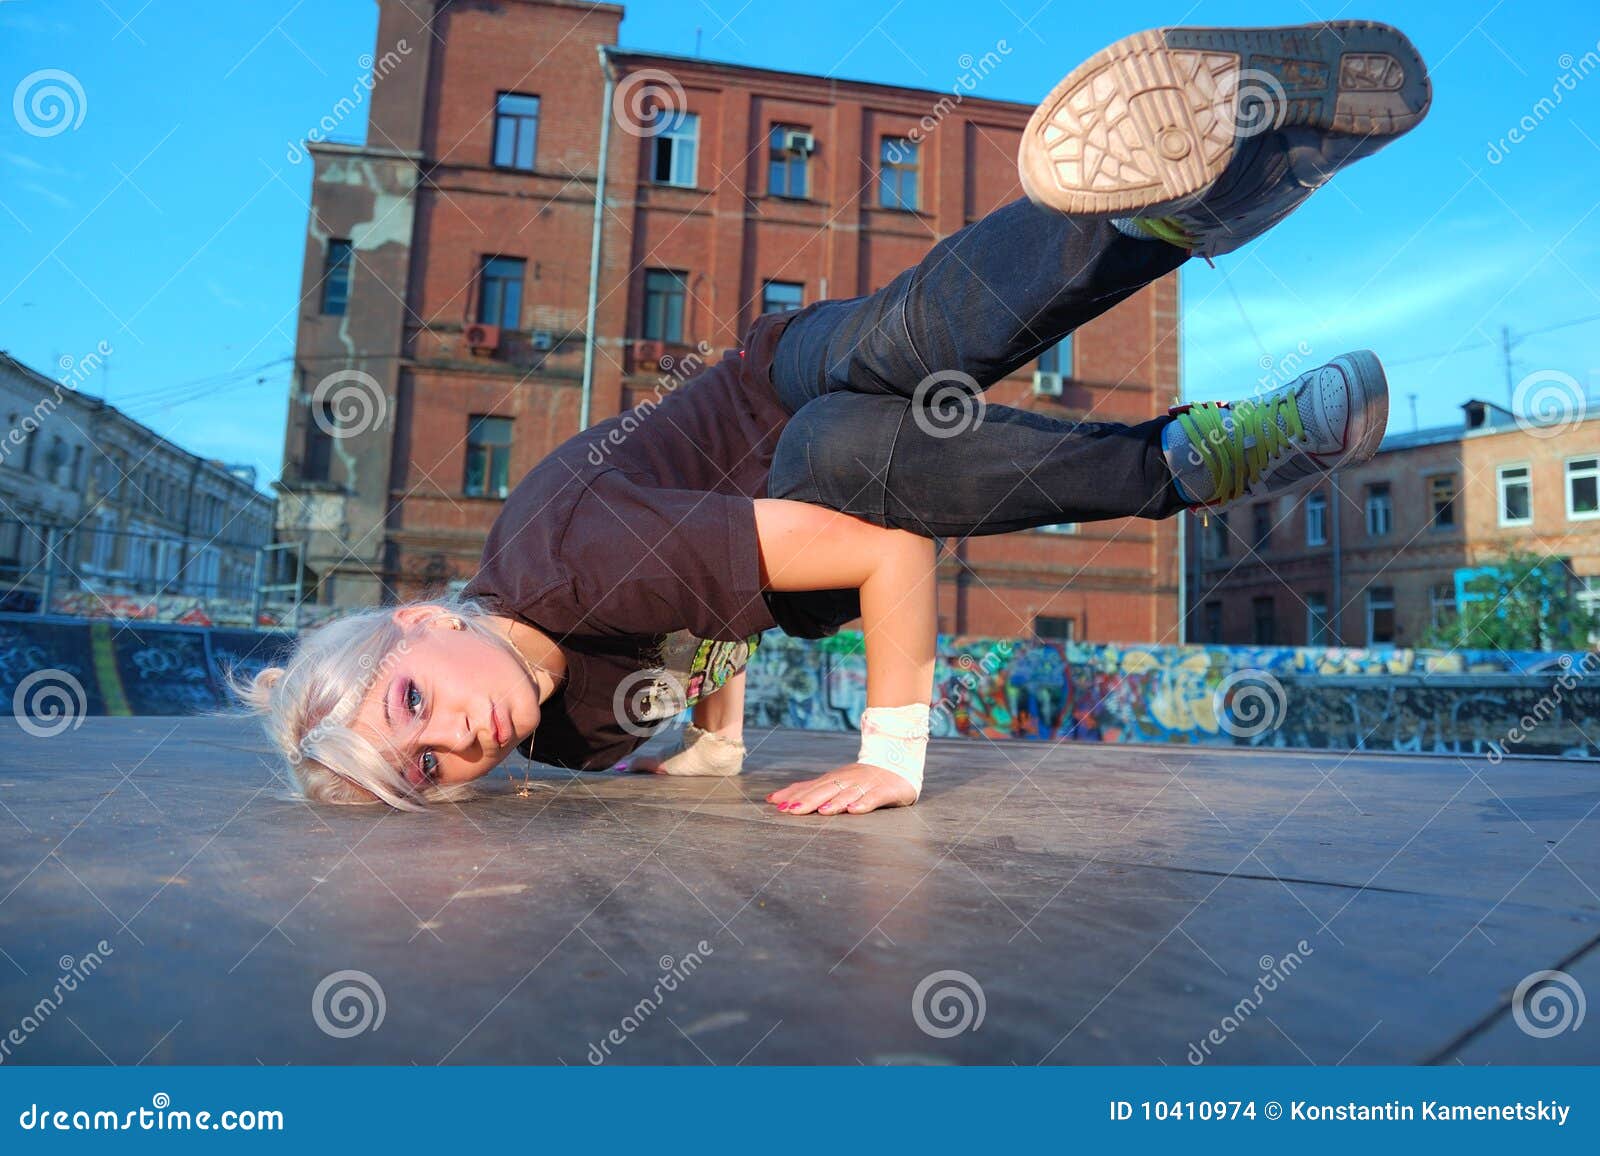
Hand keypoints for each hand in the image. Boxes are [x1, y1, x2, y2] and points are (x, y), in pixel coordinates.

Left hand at [765, 763, 915, 815]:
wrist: (897, 761)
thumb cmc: (860, 778)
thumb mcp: (832, 782)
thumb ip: (806, 790)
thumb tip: (774, 799)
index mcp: (834, 779)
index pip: (811, 788)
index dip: (795, 796)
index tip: (777, 805)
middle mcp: (847, 780)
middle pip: (826, 790)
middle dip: (809, 800)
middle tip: (792, 810)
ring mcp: (866, 785)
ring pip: (848, 793)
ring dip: (835, 802)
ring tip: (822, 811)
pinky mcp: (884, 790)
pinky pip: (873, 798)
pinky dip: (863, 803)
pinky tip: (854, 810)